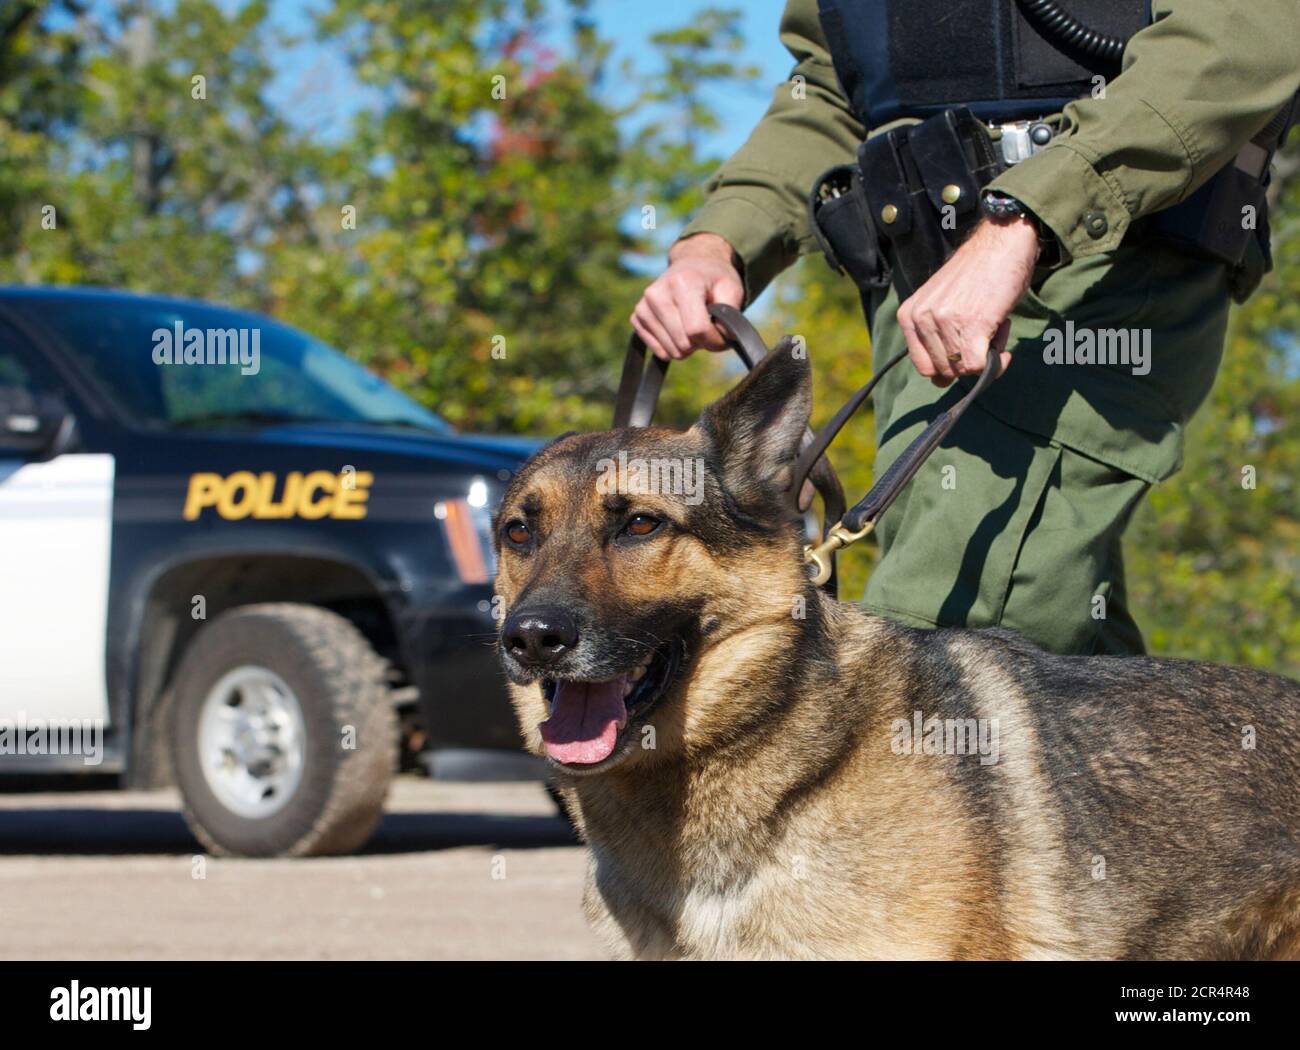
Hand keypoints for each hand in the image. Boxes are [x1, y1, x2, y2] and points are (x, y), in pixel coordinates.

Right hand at [632, 233, 744, 359]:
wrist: (692, 265)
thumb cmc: (714, 280)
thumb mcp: (732, 290)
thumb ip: (730, 316)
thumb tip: (721, 338)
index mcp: (682, 282)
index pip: (697, 329)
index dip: (715, 339)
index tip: (723, 333)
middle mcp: (657, 293)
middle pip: (683, 344)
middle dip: (701, 343)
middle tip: (707, 326)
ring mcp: (643, 306)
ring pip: (671, 351)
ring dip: (687, 346)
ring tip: (693, 325)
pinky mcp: (637, 317)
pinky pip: (659, 351)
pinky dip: (673, 346)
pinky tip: (679, 328)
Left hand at [896, 217, 1038, 386]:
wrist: (1001, 242)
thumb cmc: (977, 274)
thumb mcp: (942, 303)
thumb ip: (936, 338)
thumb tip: (940, 381)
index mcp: (909, 315)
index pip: (924, 366)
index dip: (948, 366)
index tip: (966, 351)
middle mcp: (921, 318)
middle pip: (943, 372)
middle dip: (967, 361)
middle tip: (984, 335)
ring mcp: (944, 322)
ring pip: (963, 369)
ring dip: (985, 357)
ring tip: (993, 329)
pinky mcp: (971, 326)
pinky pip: (978, 367)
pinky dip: (996, 366)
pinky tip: (1003, 351)